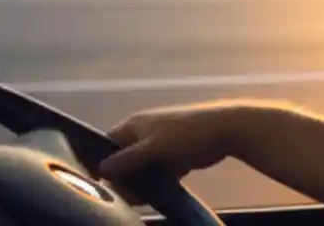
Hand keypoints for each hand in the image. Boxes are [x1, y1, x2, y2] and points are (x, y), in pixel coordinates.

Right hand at [98, 103, 240, 183]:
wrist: (224, 130)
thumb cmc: (186, 132)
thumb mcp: (153, 146)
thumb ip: (127, 158)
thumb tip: (102, 169)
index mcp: (134, 125)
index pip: (107, 143)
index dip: (101, 161)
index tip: (100, 182)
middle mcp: (143, 136)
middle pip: (124, 161)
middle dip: (123, 179)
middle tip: (126, 195)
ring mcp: (159, 148)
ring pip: (142, 171)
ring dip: (141, 185)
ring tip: (140, 199)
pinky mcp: (174, 159)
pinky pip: (158, 175)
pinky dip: (157, 185)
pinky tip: (156, 196)